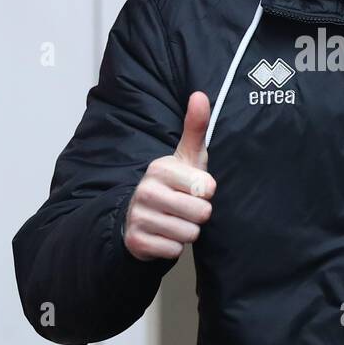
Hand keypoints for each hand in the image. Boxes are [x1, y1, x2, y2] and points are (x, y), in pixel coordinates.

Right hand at [123, 90, 215, 260]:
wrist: (140, 215)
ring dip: (187, 231)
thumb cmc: (175, 183)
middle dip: (199, 215)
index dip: (206, 192)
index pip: (207, 189)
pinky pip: (174, 251)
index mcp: (161, 168)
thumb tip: (199, 94)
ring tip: (174, 220)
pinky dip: (173, 247)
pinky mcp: (136, 242)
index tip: (193, 188)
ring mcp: (139, 216)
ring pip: (189, 234)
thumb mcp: (187, 156)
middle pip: (202, 214)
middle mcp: (146, 190)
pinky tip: (164, 234)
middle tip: (185, 207)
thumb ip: (195, 127)